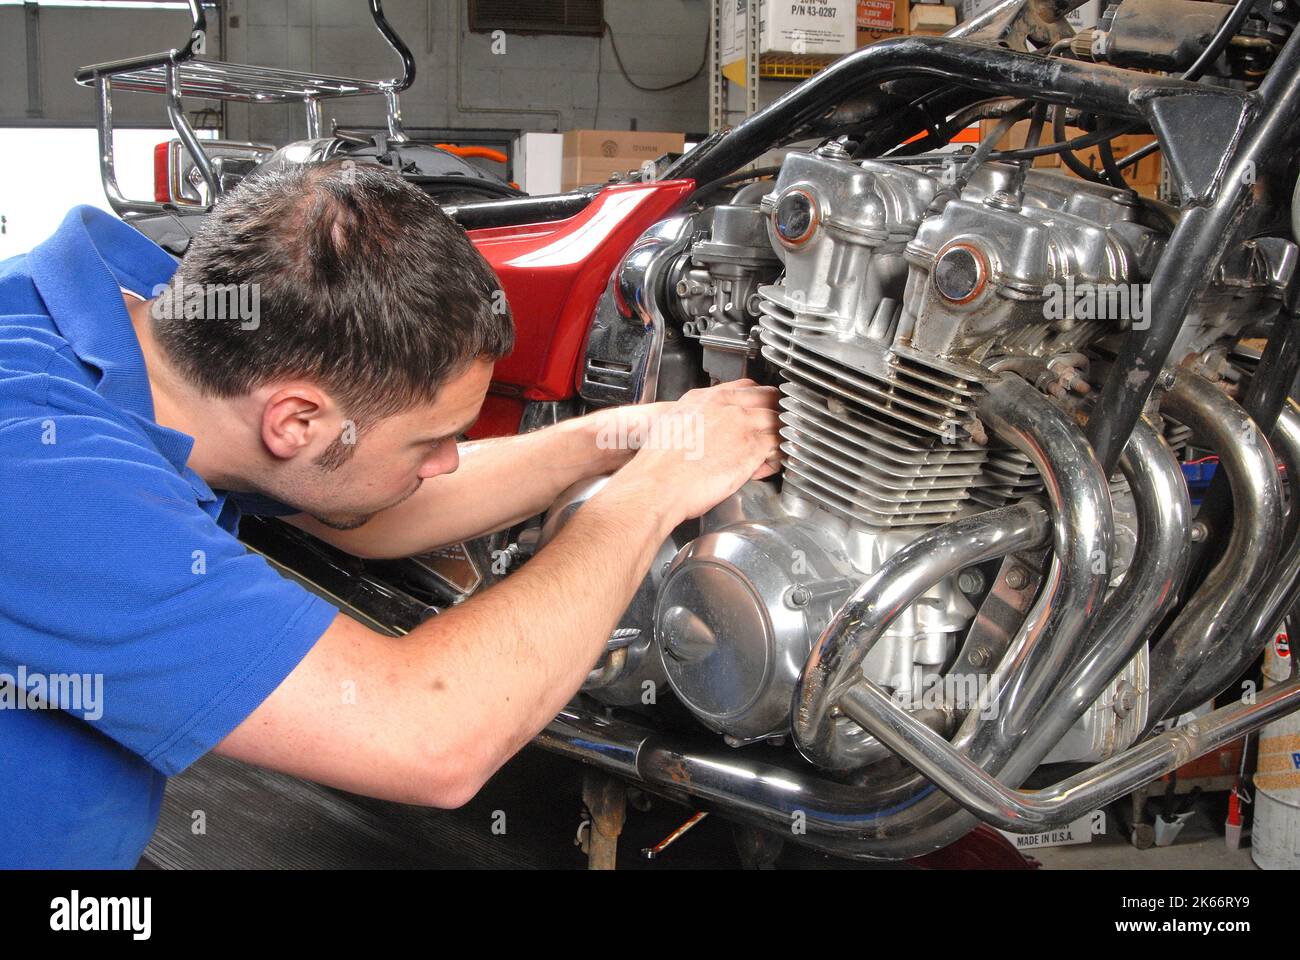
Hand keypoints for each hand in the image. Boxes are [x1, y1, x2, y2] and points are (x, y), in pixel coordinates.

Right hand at [605, 379, 782, 524]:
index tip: (759, 410)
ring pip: (778, 420)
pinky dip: (778, 458)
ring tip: (770, 453)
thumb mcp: (672, 427)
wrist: (657, 483)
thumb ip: (696, 422)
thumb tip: (705, 433)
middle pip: (768, 398)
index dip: (757, 400)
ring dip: (778, 435)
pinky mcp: (752, 447)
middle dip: (775, 413)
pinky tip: (765, 468)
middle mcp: (725, 406)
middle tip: (772, 431)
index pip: (745, 387)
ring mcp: (741, 423)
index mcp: (704, 398)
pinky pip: (779, 446)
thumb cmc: (659, 465)